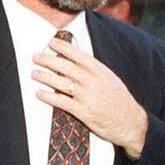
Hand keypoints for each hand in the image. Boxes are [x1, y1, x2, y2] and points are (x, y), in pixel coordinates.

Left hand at [32, 36, 148, 158]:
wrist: (131, 122)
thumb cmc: (120, 101)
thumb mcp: (111, 79)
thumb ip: (95, 71)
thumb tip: (77, 62)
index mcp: (100, 70)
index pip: (78, 54)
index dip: (63, 47)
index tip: (51, 42)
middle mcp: (92, 81)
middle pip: (65, 66)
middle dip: (47, 60)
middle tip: (35, 57)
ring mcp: (87, 96)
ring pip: (60, 82)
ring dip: (44, 76)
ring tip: (34, 73)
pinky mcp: (83, 112)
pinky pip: (61, 101)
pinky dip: (48, 97)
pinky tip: (39, 93)